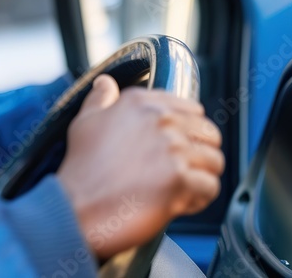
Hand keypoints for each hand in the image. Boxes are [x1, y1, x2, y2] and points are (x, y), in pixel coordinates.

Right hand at [57, 75, 223, 259]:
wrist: (76, 207)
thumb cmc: (81, 169)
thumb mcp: (83, 124)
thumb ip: (100, 100)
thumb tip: (105, 83)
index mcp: (140, 103)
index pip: (191, 107)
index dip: (187, 129)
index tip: (176, 145)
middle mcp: (160, 121)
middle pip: (208, 133)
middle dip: (199, 152)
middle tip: (179, 169)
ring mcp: (173, 149)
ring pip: (214, 160)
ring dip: (201, 176)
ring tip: (179, 188)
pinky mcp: (181, 178)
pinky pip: (210, 187)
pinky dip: (198, 199)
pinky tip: (178, 202)